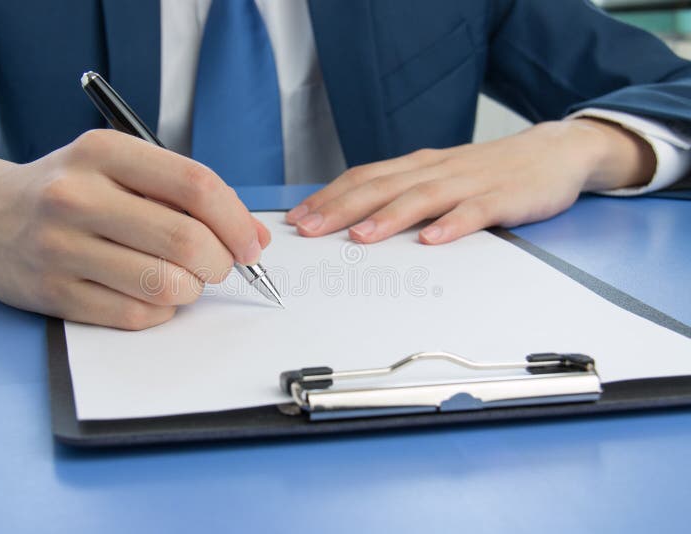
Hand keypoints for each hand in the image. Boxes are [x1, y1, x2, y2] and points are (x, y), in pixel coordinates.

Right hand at [0, 130, 269, 329]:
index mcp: (104, 153)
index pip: (196, 186)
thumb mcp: (115, 166)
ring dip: (191, 290)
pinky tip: (148, 293)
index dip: (238, 221)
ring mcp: (62, 248)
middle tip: (217, 265)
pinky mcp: (54, 294)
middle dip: (220, 263)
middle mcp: (79, 196)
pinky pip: (137, 315)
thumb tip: (252, 237)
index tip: (252, 244)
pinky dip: (160, 310)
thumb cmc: (64, 189)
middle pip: (187, 242)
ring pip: (167, 286)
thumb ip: (181, 192)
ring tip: (180, 279)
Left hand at [286, 119, 655, 243]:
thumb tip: (356, 220)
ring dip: (388, 217)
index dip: (330, 197)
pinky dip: (452, 224)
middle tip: (310, 230)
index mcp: (419, 166)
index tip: (298, 219)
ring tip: (359, 237)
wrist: (554, 152)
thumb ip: (404, 194)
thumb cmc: (488, 171)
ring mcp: (470, 182)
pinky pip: (475, 211)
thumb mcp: (440, 176)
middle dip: (342, 208)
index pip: (365, 178)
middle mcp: (437, 169)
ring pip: (422, 197)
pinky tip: (432, 240)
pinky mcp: (503, 198)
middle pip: (382, 187)